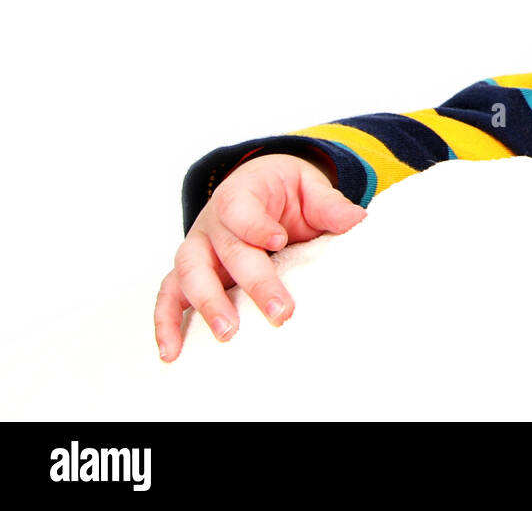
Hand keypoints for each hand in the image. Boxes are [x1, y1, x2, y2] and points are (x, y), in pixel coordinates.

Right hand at [154, 153, 366, 360]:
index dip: (257, 225)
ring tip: (228, 334)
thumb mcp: (309, 187)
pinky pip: (168, 296)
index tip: (278, 241)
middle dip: (254, 282)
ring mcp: (197, 249)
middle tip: (281, 313)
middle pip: (227, 250)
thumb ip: (329, 205)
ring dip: (206, 304)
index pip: (242, 208)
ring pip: (189, 273)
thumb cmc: (284, 191)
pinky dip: (165, 323)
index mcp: (241, 195)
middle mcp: (213, 222)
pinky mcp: (187, 274)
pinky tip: (172, 352)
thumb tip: (357, 220)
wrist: (257, 187)